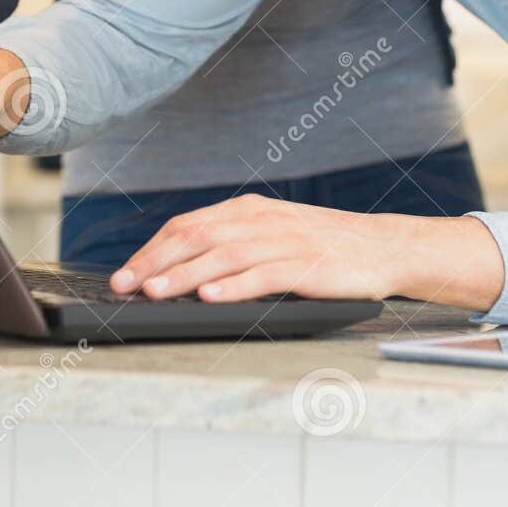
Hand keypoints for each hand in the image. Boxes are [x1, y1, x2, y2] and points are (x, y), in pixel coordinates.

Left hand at [109, 193, 505, 312]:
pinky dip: (234, 286)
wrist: (383, 248)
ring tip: (155, 292)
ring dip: (184, 275)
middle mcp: (262, 220)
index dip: (152, 249)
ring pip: (224, 255)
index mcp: (248, 210)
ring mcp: (285, 241)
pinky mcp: (308, 266)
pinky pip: (264, 275)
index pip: (188, 225)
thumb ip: (233, 241)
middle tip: (124, 286)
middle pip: (197, 237)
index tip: (124, 273)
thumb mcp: (273, 232)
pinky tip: (210, 296)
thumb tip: (180, 267)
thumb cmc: (323, 247)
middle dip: (155, 262)